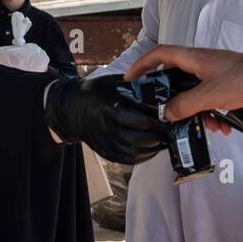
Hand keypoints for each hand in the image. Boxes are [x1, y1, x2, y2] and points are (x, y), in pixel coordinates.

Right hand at [44, 76, 166, 164]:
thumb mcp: (113, 82)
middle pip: (138, 137)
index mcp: (110, 107)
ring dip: (152, 148)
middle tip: (170, 130)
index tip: (169, 115)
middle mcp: (106, 126)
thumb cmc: (96, 91)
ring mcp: (105, 141)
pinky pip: (126, 159)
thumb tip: (158, 87)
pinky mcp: (105, 151)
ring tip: (165, 140)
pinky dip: (142, 157)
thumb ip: (134, 85)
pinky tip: (152, 150)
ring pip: (133, 151)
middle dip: (157, 135)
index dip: (156, 119)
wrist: (71, 108)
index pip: (138, 118)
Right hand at [125, 46, 242, 124]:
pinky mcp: (229, 85)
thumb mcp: (210, 95)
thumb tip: (166, 114)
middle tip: (167, 115)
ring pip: (196, 93)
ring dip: (199, 112)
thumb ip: (185, 105)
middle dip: (174, 100)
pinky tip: (226, 127)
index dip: (142, 64)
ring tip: (209, 128)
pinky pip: (212, 100)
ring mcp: (216, 74)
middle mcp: (203, 63)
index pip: (160, 54)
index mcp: (195, 58)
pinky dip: (215, 114)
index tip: (131, 80)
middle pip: (177, 78)